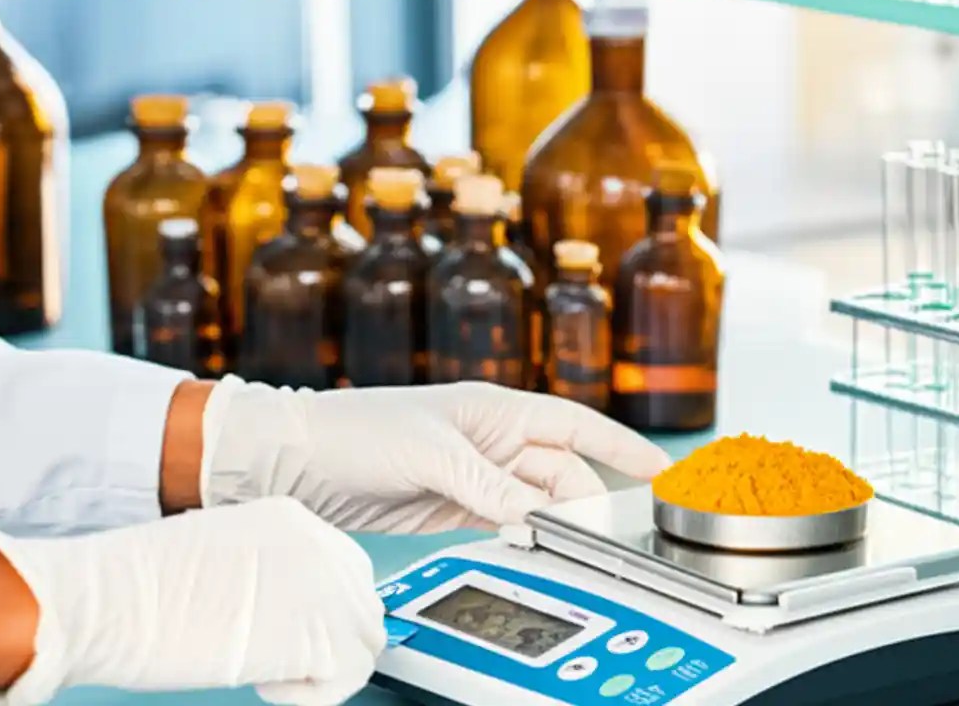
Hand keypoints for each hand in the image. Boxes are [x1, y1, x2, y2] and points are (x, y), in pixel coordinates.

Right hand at [0, 497, 384, 705]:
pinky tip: (266, 683)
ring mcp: (323, 590)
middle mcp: (319, 547)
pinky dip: (312, 694)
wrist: (106, 601)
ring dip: (323, 668)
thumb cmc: (135, 585)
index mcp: (293, 520)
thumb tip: (285, 608)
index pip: (345, 569)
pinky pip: (347, 678)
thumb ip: (268, 570)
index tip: (294, 632)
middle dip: (332, 640)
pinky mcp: (316, 637)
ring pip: (364, 643)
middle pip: (363, 605)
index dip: (323, 609)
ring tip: (270, 672)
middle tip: (284, 659)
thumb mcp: (221, 551)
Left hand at [202, 378, 671, 532]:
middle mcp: (491, 442)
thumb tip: (535, 513)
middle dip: (584, 500)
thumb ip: (487, 483)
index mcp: (494, 410)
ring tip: (567, 545)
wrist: (298, 460)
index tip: (660, 468)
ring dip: (552, 522)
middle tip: (599, 534)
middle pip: (561, 473)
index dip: (619, 445)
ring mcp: (474, 476)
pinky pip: (505, 521)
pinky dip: (522, 534)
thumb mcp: (429, 453)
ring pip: (536, 502)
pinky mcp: (453, 506)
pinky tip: (532, 547)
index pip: (573, 425)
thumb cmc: (357, 429)